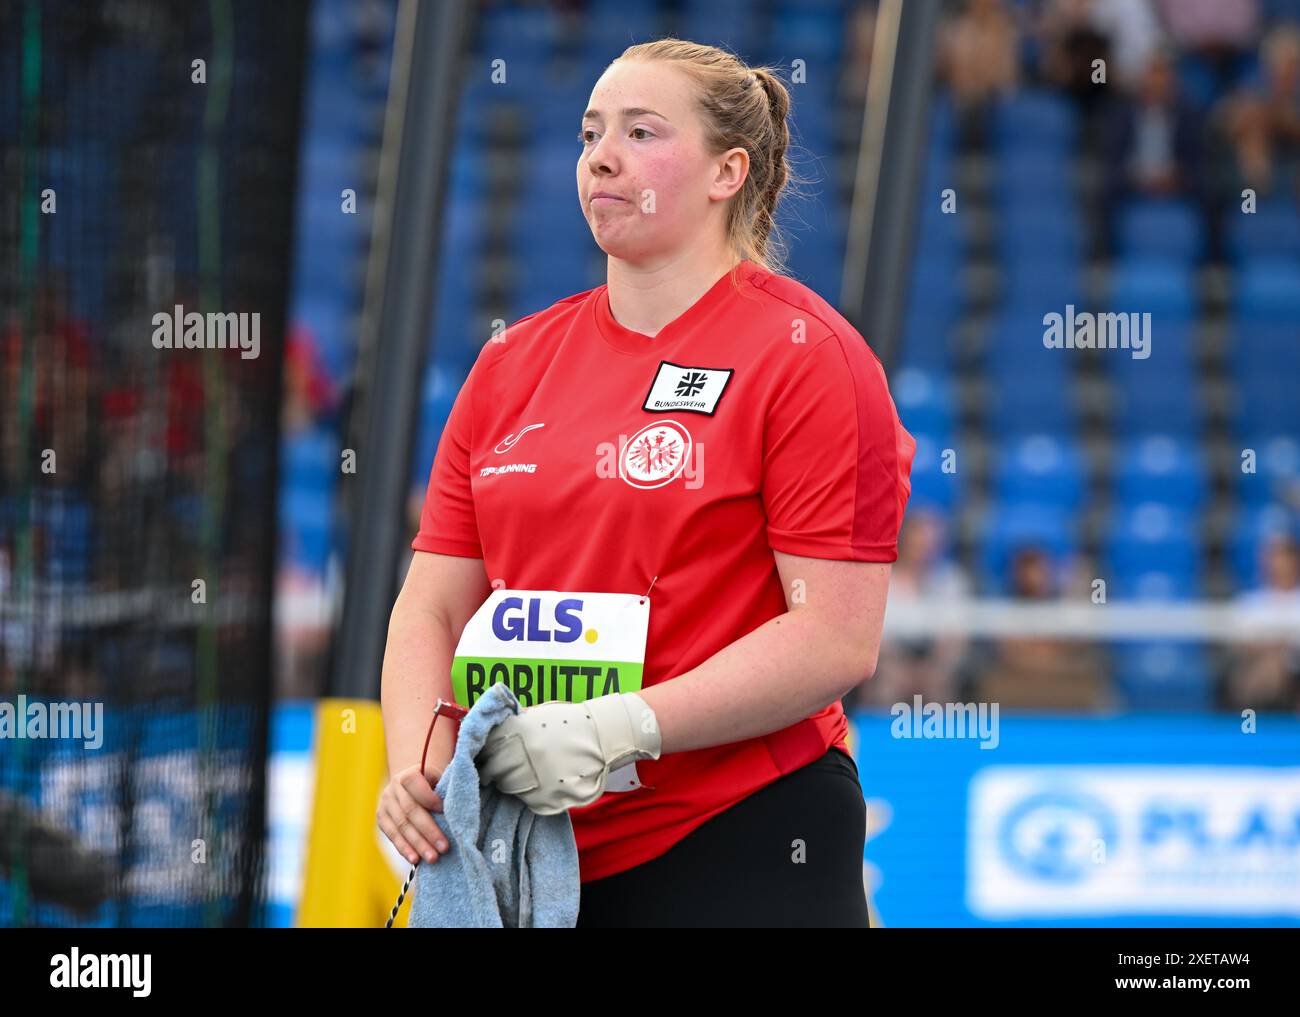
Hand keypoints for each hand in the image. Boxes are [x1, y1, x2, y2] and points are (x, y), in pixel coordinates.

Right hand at [377, 761, 451, 865]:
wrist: (409, 783)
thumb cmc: (431, 783)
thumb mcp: (437, 778)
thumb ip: (442, 789)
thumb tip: (456, 810)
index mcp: (408, 775)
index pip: (417, 787)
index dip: (431, 800)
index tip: (446, 812)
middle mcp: (393, 788)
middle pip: (410, 811)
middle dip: (429, 831)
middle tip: (444, 847)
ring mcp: (385, 804)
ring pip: (401, 826)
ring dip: (417, 844)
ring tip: (433, 858)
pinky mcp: (381, 818)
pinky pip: (392, 835)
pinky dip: (404, 848)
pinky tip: (415, 859)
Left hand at [476, 692, 660, 814]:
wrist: (603, 735)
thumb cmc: (567, 723)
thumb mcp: (535, 716)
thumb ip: (510, 727)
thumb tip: (486, 739)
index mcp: (517, 733)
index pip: (486, 752)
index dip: (485, 756)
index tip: (485, 759)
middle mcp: (524, 756)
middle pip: (495, 772)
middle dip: (496, 771)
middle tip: (504, 769)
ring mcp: (537, 780)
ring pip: (510, 789)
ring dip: (514, 783)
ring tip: (529, 773)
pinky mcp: (549, 799)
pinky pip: (531, 802)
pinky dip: (534, 795)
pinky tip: (546, 782)